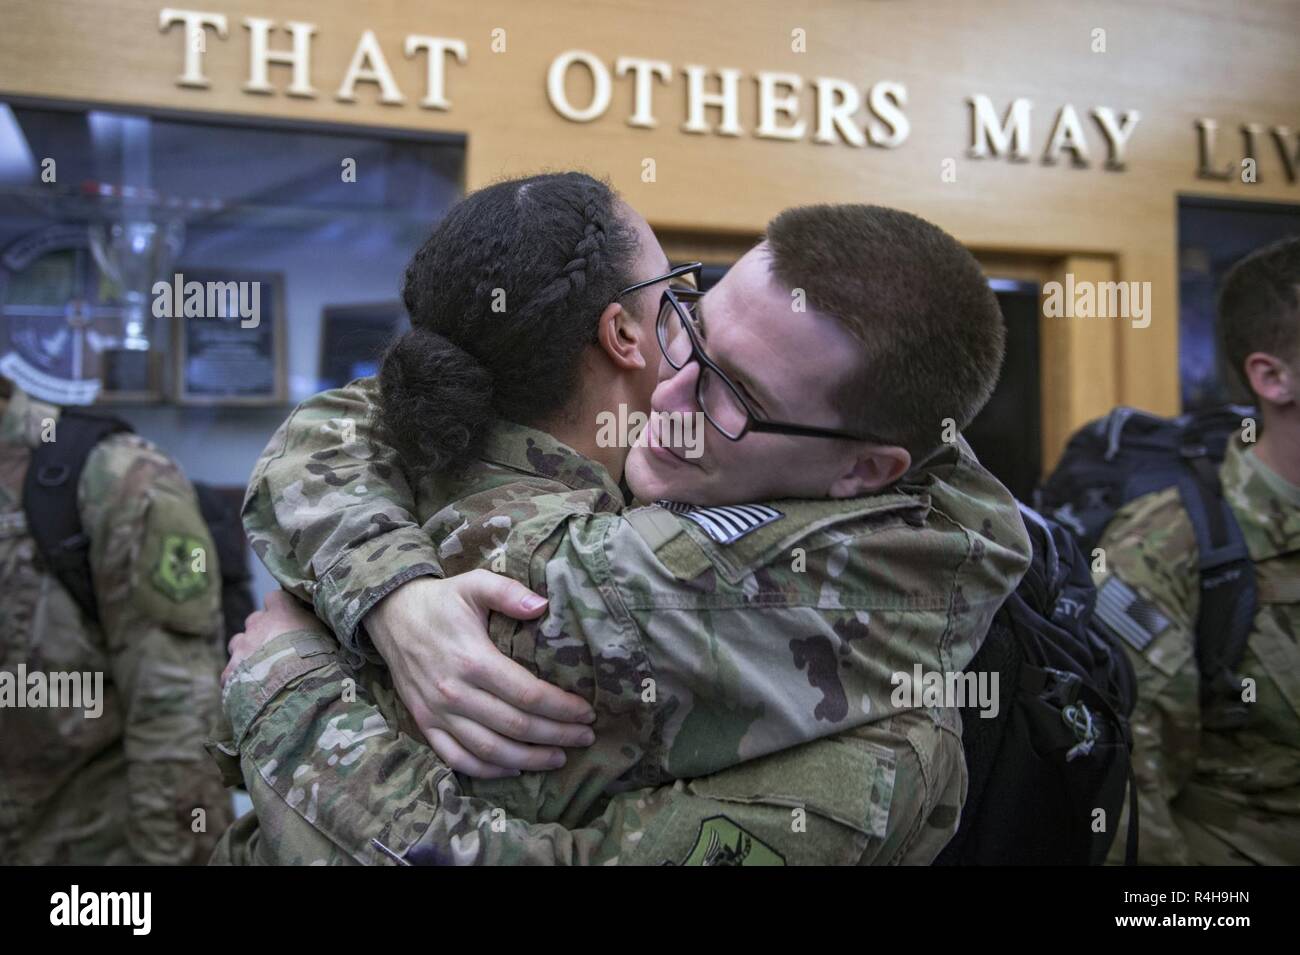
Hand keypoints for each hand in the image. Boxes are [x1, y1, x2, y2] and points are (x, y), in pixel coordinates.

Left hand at [223, 589, 321, 684]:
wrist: (299, 691)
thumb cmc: (321, 661)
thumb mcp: (327, 636)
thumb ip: (317, 626)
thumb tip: (322, 623)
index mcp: (282, 613)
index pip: (275, 597)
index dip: (280, 607)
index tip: (289, 617)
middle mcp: (258, 626)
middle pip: (254, 619)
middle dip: (262, 630)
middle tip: (277, 647)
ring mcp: (242, 648)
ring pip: (238, 642)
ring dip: (247, 651)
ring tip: (262, 667)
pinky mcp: (231, 672)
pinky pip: (230, 673)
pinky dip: (239, 679)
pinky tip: (251, 689)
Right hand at [364, 571, 596, 778]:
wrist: (391, 615)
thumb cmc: (441, 600)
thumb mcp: (474, 584)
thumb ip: (509, 592)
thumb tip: (544, 605)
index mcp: (473, 659)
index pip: (528, 694)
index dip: (562, 708)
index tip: (587, 712)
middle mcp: (455, 692)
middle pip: (515, 726)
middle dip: (556, 736)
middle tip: (585, 737)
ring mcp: (437, 712)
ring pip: (489, 749)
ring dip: (529, 759)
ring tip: (559, 758)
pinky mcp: (424, 723)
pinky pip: (456, 758)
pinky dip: (486, 770)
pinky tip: (514, 769)